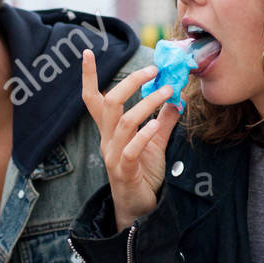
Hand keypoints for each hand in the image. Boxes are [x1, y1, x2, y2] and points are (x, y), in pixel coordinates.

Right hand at [80, 49, 181, 231]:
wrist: (140, 210)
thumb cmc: (143, 174)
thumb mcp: (155, 144)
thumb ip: (163, 122)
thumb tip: (176, 99)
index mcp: (110, 131)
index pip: (93, 99)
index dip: (89, 77)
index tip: (87, 52)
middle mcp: (107, 139)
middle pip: (109, 103)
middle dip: (130, 83)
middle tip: (152, 69)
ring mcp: (113, 155)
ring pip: (123, 122)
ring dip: (146, 104)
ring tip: (166, 92)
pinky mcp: (123, 171)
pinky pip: (130, 149)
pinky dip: (144, 134)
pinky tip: (157, 123)